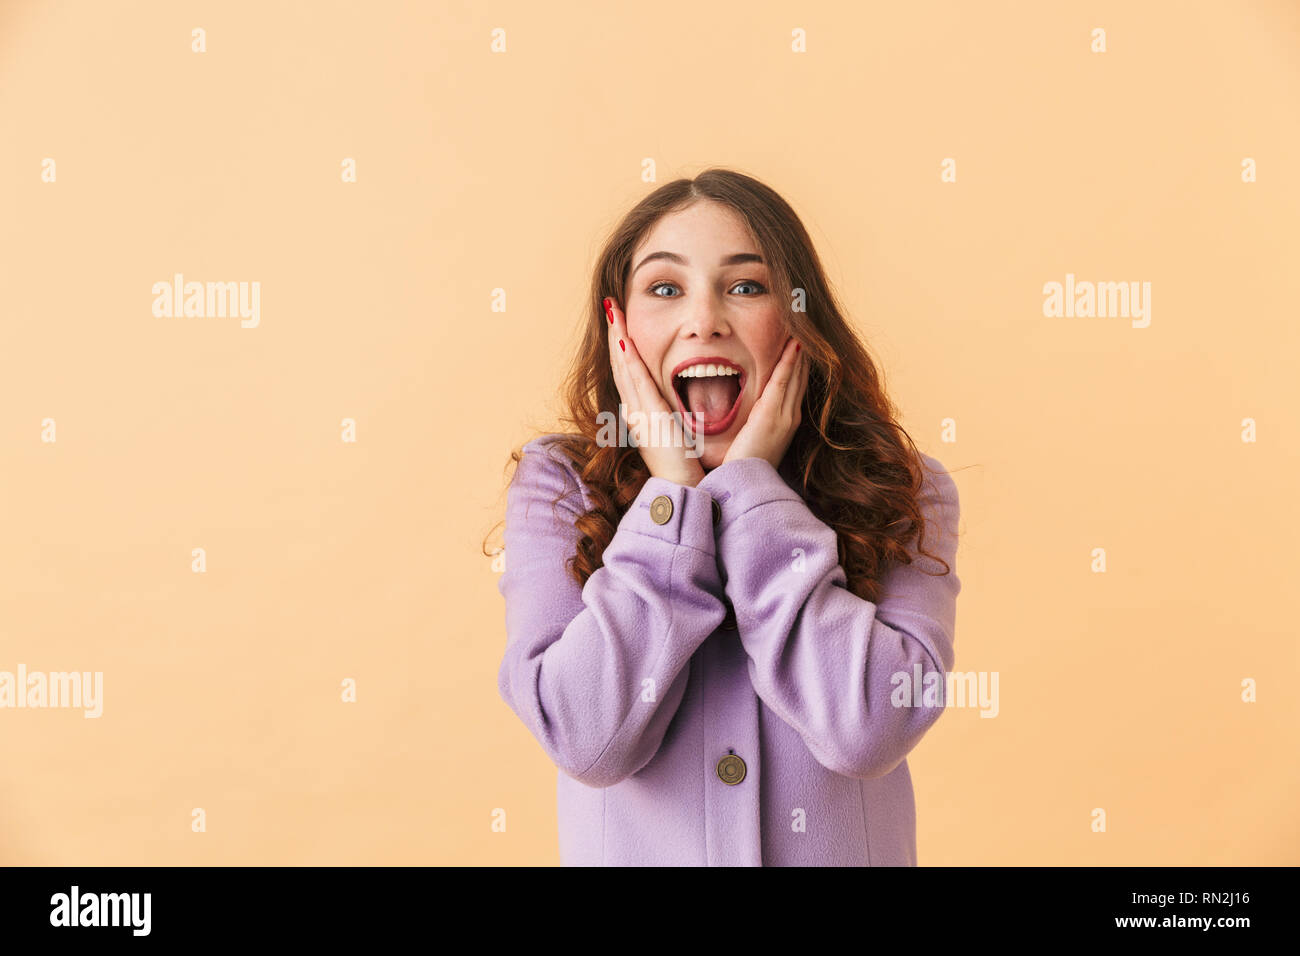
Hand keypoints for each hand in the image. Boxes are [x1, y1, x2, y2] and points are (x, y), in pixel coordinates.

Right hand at [606, 297, 705, 487]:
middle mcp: (637, 412)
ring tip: (613, 311)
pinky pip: (637, 383)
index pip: (630, 373)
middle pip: (621, 365)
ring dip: (618, 338)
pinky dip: (628, 360)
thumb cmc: (688, 469)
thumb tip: (657, 410)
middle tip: (611, 306)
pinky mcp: (650, 419)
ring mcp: (641, 415)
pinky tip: (625, 339)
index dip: (623, 346)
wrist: (688, 493)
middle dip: (616, 334)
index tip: (622, 322)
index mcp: (645, 415)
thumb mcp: (675, 437)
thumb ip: (667, 420)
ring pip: (624, 368)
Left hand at [722, 336, 806, 469]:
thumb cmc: (743, 467)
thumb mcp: (752, 442)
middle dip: (802, 351)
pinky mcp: (772, 416)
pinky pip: (782, 382)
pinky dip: (788, 362)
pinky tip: (794, 345)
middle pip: (800, 376)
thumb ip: (754, 425)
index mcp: (785, 422)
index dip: (798, 363)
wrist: (743, 486)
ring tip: (802, 327)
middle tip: (805, 325)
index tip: (799, 342)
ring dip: (798, 351)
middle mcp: (790, 417)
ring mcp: (784, 417)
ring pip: (794, 375)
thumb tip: (748, 414)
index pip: (795, 385)